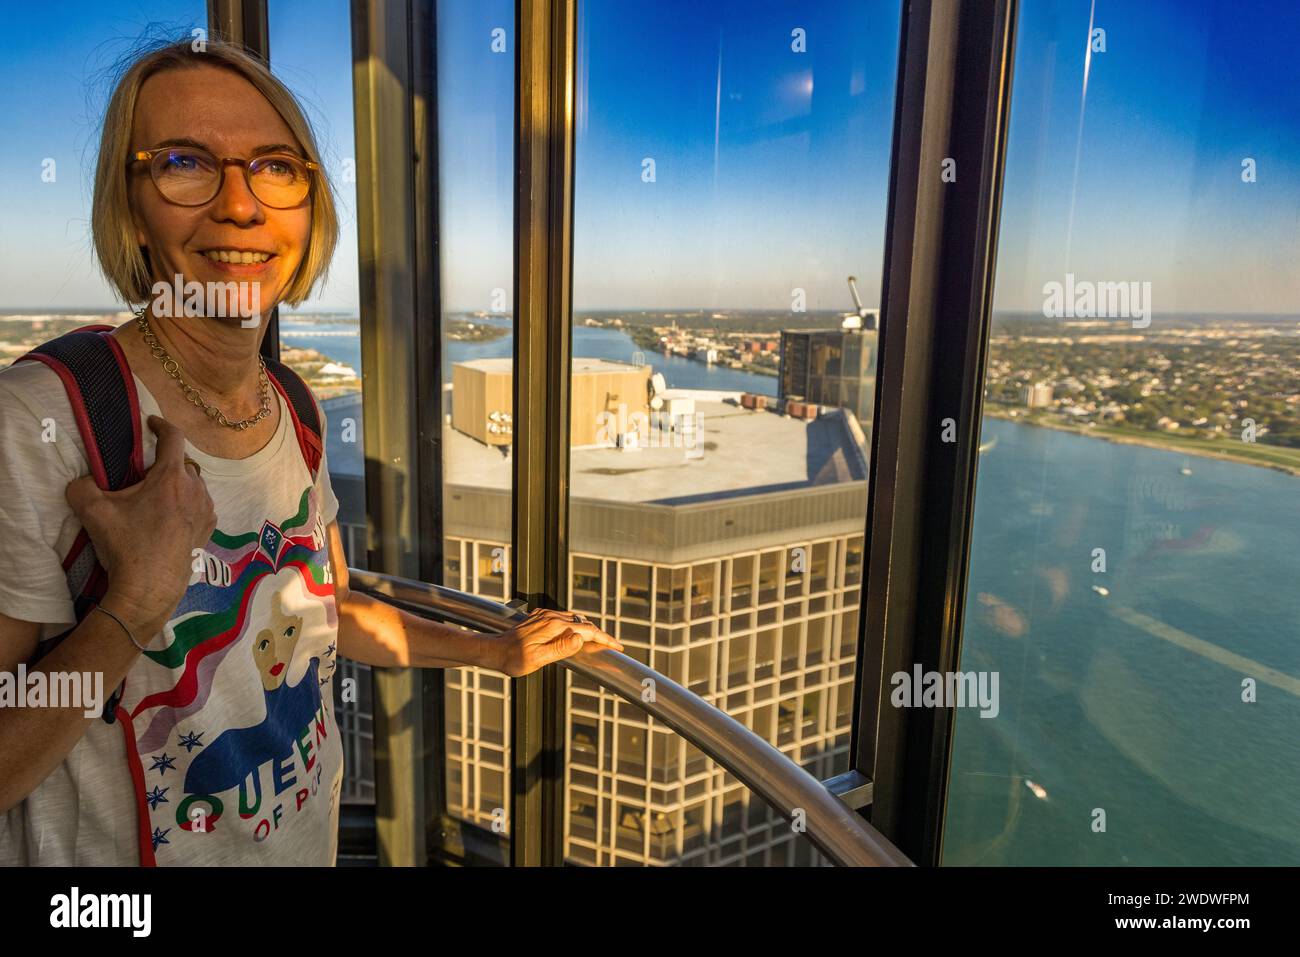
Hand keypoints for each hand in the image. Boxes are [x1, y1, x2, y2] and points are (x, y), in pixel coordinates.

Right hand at [65, 416, 216, 632]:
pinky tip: (170, 517)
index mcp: (171, 478)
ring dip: (177, 485)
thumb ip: (82, 486)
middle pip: (182, 463)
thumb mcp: (93, 511)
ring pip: (193, 485)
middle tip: (143, 475)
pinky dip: (187, 504)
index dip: (161, 425)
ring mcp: (207, 510)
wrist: (150, 587)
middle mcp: (195, 489)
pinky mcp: (209, 529)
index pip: (173, 437)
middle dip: (164, 463)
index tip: (151, 423)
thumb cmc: (126, 546)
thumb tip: (84, 482)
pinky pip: (200, 505)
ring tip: (155, 499)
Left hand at [494, 608, 623, 677]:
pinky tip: (576, 634)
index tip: (617, 646)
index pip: (587, 631)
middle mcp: (551, 618)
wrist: (494, 650)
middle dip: (600, 634)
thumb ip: (560, 649)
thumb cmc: (513, 659)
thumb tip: (580, 639)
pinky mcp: (540, 618)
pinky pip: (564, 619)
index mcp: (554, 627)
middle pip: (584, 624)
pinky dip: (575, 626)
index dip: (605, 639)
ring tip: (599, 642)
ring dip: (588, 629)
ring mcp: (545, 616)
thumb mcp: (537, 659)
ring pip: (575, 620)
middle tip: (612, 646)